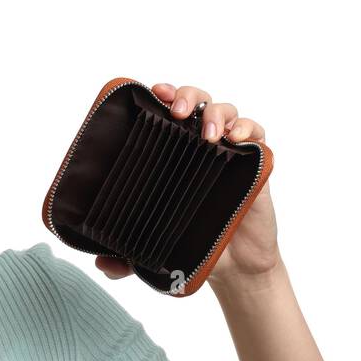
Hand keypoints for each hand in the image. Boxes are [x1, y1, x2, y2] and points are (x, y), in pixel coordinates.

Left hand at [92, 81, 279, 288]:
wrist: (232, 267)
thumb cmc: (192, 245)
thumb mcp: (152, 251)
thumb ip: (125, 256)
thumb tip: (103, 265)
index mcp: (170, 155)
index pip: (165, 113)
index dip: (161, 96)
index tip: (153, 94)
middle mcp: (197, 146)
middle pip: (194, 100)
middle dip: (186, 95)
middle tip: (178, 112)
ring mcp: (228, 151)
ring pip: (224, 110)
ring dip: (216, 112)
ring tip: (208, 133)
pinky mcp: (255, 163)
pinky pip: (257, 133)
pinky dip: (248, 128)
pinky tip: (237, 138)